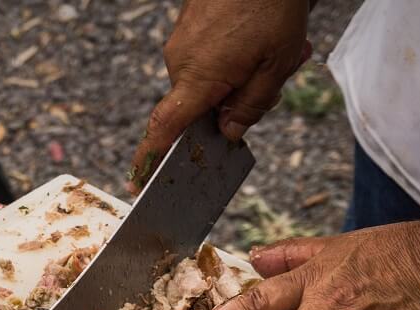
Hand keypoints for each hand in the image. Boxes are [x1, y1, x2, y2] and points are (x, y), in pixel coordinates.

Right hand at [129, 0, 310, 189]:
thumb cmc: (270, 5)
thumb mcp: (276, 64)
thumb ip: (251, 106)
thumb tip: (228, 132)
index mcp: (198, 79)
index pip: (166, 127)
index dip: (151, 158)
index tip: (140, 183)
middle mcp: (181, 62)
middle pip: (202, 106)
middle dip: (238, 103)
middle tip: (277, 80)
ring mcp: (182, 44)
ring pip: (210, 81)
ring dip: (244, 76)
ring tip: (279, 50)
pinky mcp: (189, 29)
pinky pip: (208, 58)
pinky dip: (236, 57)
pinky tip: (263, 36)